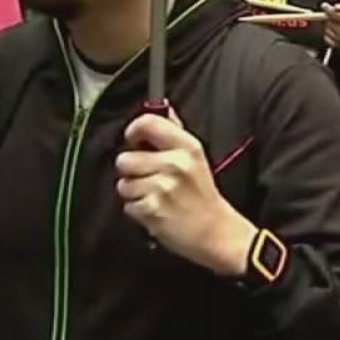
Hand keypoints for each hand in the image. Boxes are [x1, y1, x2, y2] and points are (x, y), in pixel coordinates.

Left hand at [117, 109, 254, 276]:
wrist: (216, 232)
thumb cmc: (203, 195)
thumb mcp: (197, 157)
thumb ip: (176, 131)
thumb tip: (163, 108)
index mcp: (187, 146)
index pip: (146, 123)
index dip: (133, 132)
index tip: (135, 142)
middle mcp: (174, 164)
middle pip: (125, 159)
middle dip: (132, 171)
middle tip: (150, 179)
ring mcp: (162, 187)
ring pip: (123, 184)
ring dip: (134, 193)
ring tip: (155, 197)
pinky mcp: (152, 210)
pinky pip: (127, 205)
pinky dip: (138, 211)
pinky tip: (155, 211)